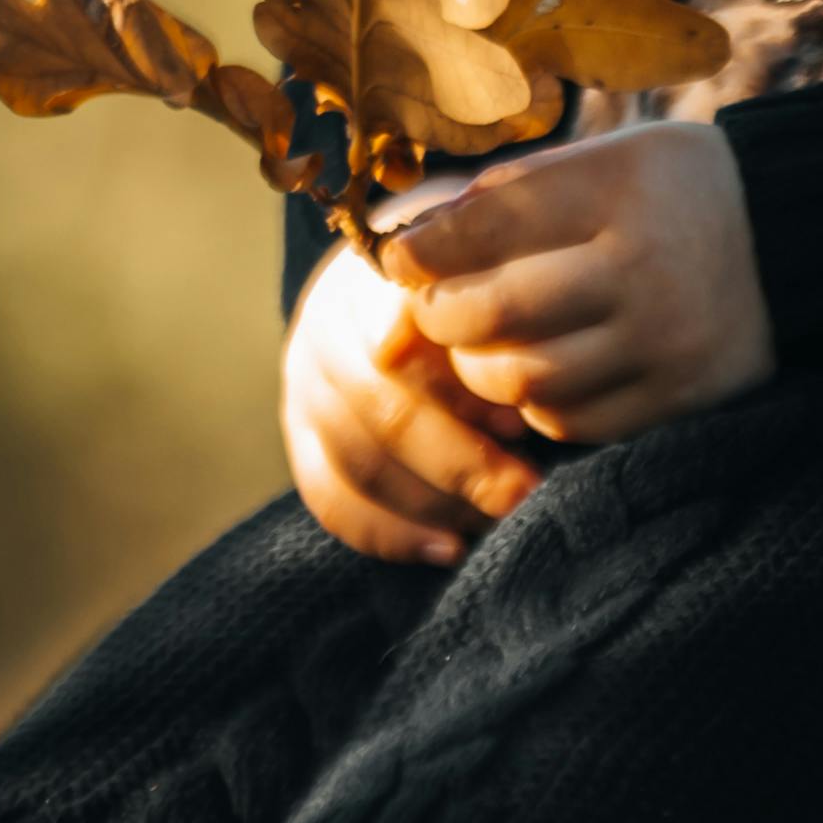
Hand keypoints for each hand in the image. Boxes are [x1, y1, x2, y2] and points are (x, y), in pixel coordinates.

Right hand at [280, 240, 542, 566]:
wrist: (410, 282)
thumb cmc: (475, 284)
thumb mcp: (493, 283)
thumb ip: (494, 332)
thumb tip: (509, 426)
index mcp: (373, 275)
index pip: (405, 339)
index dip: (462, 390)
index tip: (520, 425)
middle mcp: (325, 323)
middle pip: (382, 410)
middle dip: (461, 462)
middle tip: (525, 491)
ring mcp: (302, 380)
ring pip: (358, 463)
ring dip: (436, 501)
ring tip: (501, 514)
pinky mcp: (297, 433)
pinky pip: (331, 499)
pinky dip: (390, 533)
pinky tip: (449, 548)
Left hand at [387, 121, 773, 448]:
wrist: (794, 240)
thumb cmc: (671, 192)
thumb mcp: (601, 161)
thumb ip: (508, 198)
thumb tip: (405, 250)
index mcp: (619, 190)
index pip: (487, 226)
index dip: (424, 250)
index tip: (398, 260)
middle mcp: (645, 269)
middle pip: (495, 315)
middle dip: (443, 317)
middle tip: (436, 310)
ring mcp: (666, 341)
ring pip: (527, 382)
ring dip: (486, 370)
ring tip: (486, 347)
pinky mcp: (681, 397)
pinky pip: (573, 423)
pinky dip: (541, 406)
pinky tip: (546, 374)